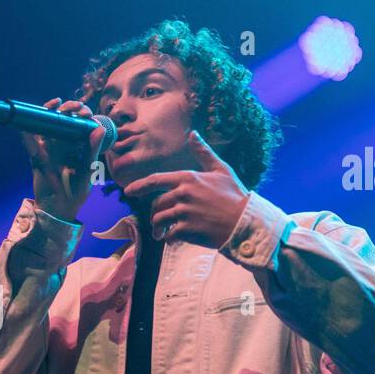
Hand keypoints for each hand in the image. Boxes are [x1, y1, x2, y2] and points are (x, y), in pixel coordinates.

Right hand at [20, 97, 105, 222]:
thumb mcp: (88, 171)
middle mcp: (65, 144)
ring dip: (50, 111)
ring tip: (55, 104)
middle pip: (64, 119)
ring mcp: (50, 148)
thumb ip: (92, 150)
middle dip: (68, 107)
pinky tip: (28, 124)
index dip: (82, 113)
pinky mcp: (37, 156)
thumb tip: (99, 128)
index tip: (84, 112)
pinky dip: (27, 133)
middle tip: (71, 107)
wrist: (59, 209)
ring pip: (48, 124)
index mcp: (79, 146)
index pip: (81, 123)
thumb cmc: (77, 192)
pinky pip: (31, 142)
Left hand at [121, 130, 249, 246]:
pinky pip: (169, 235)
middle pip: (156, 204)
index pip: (156, 180)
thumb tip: (192, 134)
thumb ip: (203, 153)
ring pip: (159, 220)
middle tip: (158, 224)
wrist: (245, 222)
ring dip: (158, 229)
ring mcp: (184, 212)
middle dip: (155, 214)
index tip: (129, 191)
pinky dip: (168, 239)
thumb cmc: (235, 196)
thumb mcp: (221, 170)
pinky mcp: (187, 230)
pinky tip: (174, 240)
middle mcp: (183, 193)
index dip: (139, 186)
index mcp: (188, 178)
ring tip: (162, 234)